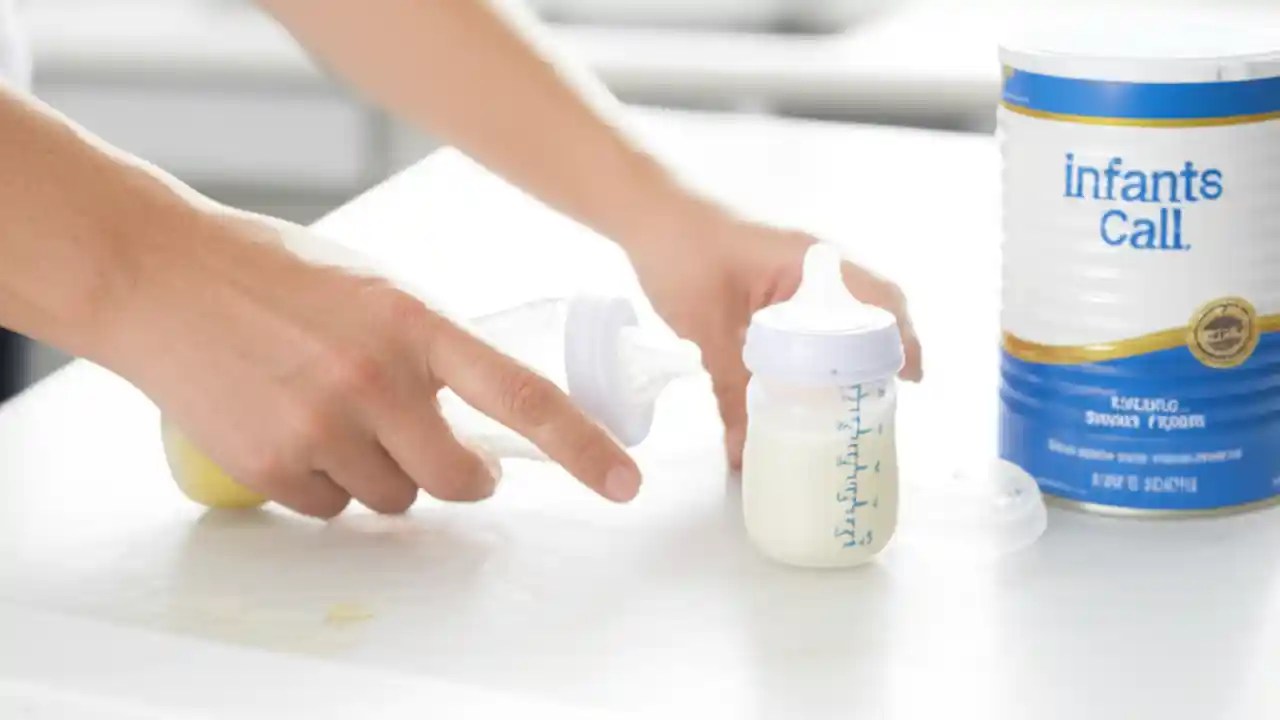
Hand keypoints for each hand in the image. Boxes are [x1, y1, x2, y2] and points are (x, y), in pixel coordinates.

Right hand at [100, 207, 640, 517]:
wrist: (162, 278)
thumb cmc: (274, 272)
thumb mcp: (376, 287)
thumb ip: (431, 347)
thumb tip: (480, 409)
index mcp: (416, 323)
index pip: (523, 396)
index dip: (582, 446)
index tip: (623, 480)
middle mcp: (377, 380)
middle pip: (459, 479)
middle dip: (463, 477)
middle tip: (450, 458)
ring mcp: (323, 427)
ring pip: (394, 498)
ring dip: (383, 474)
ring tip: (336, 416)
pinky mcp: (273, 465)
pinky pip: (331, 507)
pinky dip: (325, 483)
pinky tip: (293, 429)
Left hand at [625, 205, 922, 469]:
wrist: (643, 210)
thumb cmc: (680, 248)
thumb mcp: (707, 327)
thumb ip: (729, 391)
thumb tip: (744, 455)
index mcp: (814, 261)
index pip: (881, 300)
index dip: (903, 341)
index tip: (909, 382)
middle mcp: (814, 263)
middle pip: (867, 311)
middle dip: (876, 357)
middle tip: (875, 404)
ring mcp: (794, 269)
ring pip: (835, 316)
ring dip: (844, 353)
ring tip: (844, 400)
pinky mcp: (771, 280)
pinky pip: (806, 315)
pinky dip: (812, 347)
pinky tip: (801, 380)